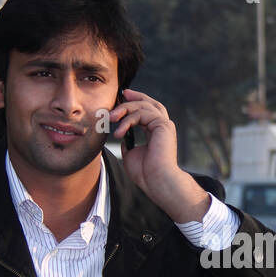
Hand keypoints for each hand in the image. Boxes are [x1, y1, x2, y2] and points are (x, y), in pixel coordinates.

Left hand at [111, 88, 208, 223]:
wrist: (156, 181)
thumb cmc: (145, 173)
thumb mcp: (131, 154)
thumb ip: (128, 142)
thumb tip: (122, 136)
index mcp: (156, 131)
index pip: (148, 110)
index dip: (136, 101)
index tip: (123, 96)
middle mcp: (162, 126)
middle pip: (149, 103)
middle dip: (134, 97)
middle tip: (120, 95)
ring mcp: (164, 125)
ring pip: (143, 106)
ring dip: (125, 110)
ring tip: (111, 119)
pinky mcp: (163, 125)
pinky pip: (143, 114)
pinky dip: (128, 120)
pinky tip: (120, 132)